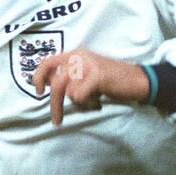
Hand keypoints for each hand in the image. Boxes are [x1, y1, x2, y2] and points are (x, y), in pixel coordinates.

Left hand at [32, 49, 150, 125]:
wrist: (137, 80)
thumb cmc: (112, 81)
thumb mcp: (87, 73)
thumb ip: (70, 76)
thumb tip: (48, 85)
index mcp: (75, 54)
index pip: (48, 62)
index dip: (38, 77)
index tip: (38, 91)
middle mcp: (79, 57)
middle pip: (56, 84)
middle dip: (55, 105)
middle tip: (57, 120)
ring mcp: (88, 65)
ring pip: (68, 93)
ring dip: (80, 104)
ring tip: (93, 103)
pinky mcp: (96, 75)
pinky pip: (79, 97)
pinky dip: (89, 105)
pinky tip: (99, 102)